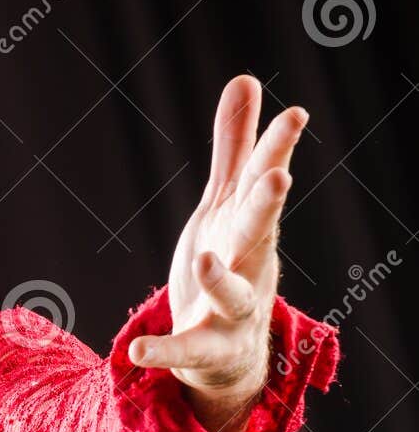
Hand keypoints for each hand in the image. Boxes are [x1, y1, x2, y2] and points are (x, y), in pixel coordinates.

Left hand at [127, 75, 307, 396]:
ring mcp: (231, 311)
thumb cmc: (228, 263)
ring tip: (204, 258)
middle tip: (279, 175)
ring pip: (233, 294)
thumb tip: (246, 79)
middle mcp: (249, 265)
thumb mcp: (224, 204)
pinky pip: (184, 350)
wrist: (228, 351)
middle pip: (260, 232)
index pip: (264, 182)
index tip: (296, 114)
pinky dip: (162, 353)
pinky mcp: (208, 349)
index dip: (279, 149)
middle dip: (268, 205)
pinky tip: (135, 353)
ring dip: (220, 277)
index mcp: (249, 227)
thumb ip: (234, 148)